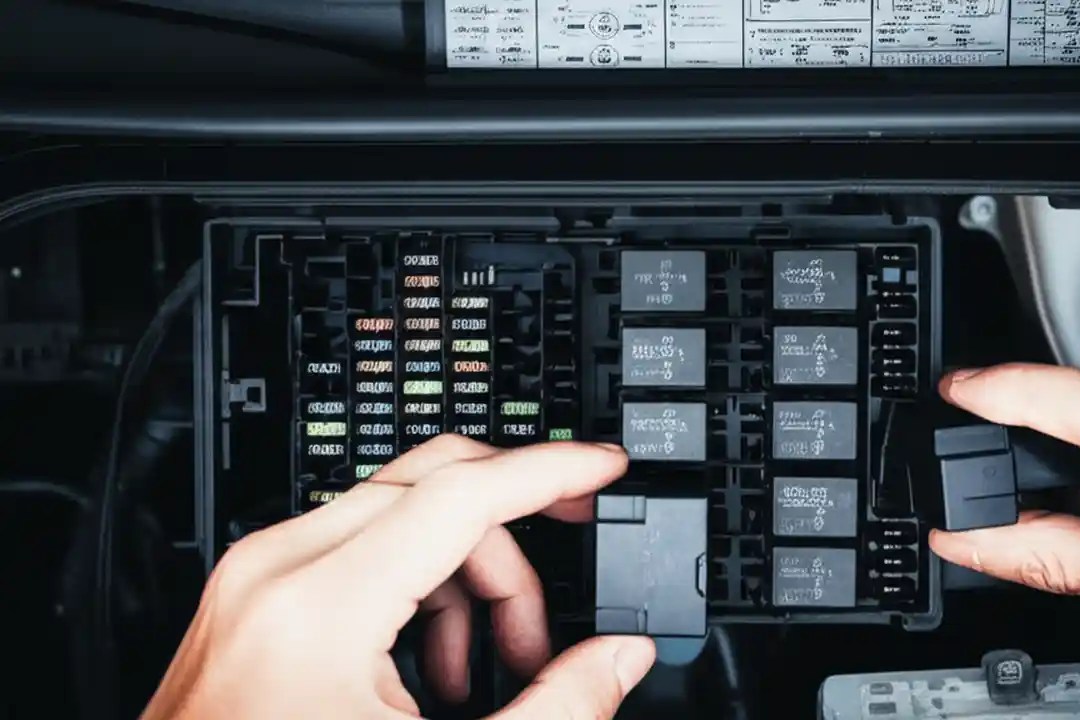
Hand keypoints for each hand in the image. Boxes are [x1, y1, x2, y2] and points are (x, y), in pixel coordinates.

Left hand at [141, 436, 655, 719]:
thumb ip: (554, 708)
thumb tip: (617, 659)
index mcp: (318, 607)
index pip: (462, 492)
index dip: (551, 470)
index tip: (602, 466)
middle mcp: (276, 570)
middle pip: (434, 487)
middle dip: (515, 537)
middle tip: (564, 577)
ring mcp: (255, 579)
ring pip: (397, 512)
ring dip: (465, 573)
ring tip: (491, 665)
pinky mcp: (250, 597)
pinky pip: (355, 548)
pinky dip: (414, 590)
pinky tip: (435, 671)